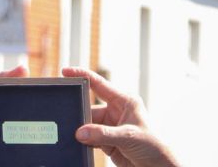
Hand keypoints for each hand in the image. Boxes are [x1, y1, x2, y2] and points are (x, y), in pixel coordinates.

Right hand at [62, 67, 180, 166]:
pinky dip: (82, 141)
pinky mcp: (106, 141)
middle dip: (79, 112)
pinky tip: (76, 144)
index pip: (99, 84)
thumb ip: (103, 134)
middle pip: (90, 107)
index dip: (82, 75)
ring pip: (87, 124)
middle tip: (66, 116)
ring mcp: (110, 126)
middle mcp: (116, 111)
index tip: (65, 72)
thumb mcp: (128, 136)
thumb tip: (80, 133)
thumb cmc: (151, 146)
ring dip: (80, 130)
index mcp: (124, 100)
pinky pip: (89, 138)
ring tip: (70, 135)